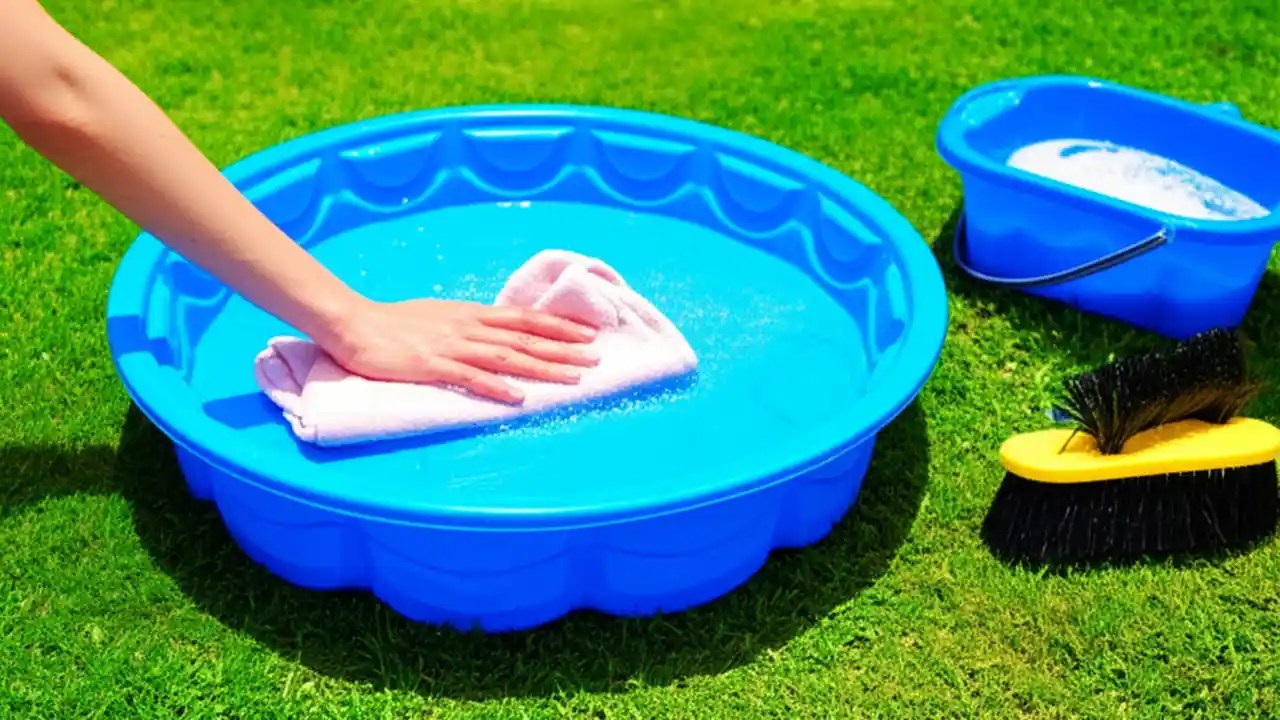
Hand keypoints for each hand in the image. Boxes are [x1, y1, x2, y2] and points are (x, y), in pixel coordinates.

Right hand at [320, 298, 600, 402]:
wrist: (353, 324)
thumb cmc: (394, 323)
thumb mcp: (440, 316)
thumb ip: (469, 325)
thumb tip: (497, 334)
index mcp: (471, 314)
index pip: (524, 318)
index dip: (558, 326)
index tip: (587, 334)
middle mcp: (468, 327)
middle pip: (524, 338)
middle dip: (563, 348)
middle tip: (596, 358)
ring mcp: (450, 346)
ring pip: (507, 357)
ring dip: (542, 367)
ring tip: (572, 377)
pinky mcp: (431, 365)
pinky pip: (469, 377)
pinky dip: (496, 387)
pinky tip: (518, 397)